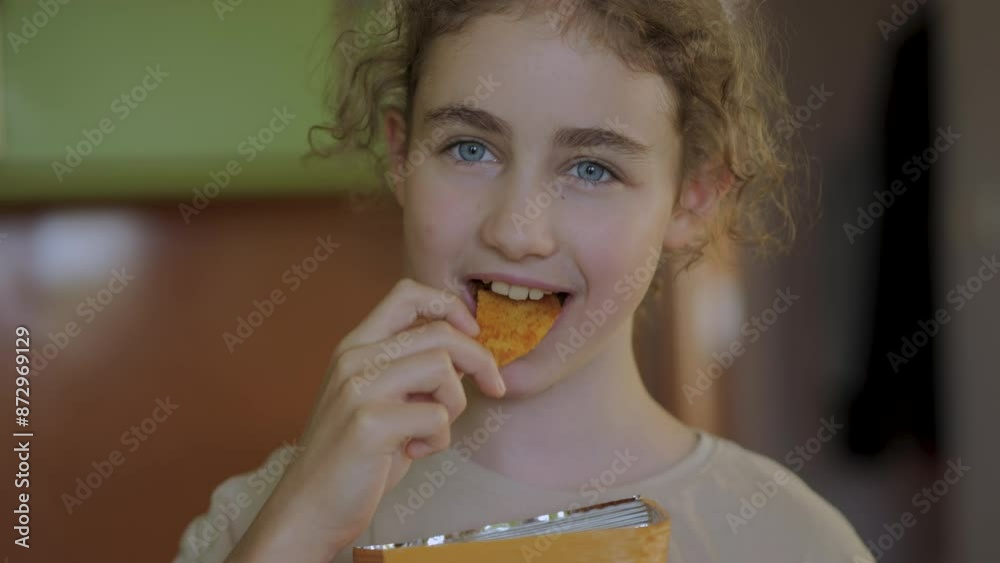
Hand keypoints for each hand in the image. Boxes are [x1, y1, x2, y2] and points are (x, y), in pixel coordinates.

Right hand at [226, 278, 503, 562]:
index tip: (472, 334)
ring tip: (431, 431)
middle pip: (440, 331)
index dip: (449, 306)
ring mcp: (358, 388)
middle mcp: (354, 358)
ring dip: (455, 404)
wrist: (309, 508)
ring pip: (443, 368)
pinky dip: (439, 439)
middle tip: (493, 387)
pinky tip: (412, 453)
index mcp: (356, 347)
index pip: (407, 293)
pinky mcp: (369, 423)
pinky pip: (437, 416)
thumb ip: (413, 369)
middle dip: (481, 360)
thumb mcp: (381, 399)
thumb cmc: (355, 457)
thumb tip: (469, 349)